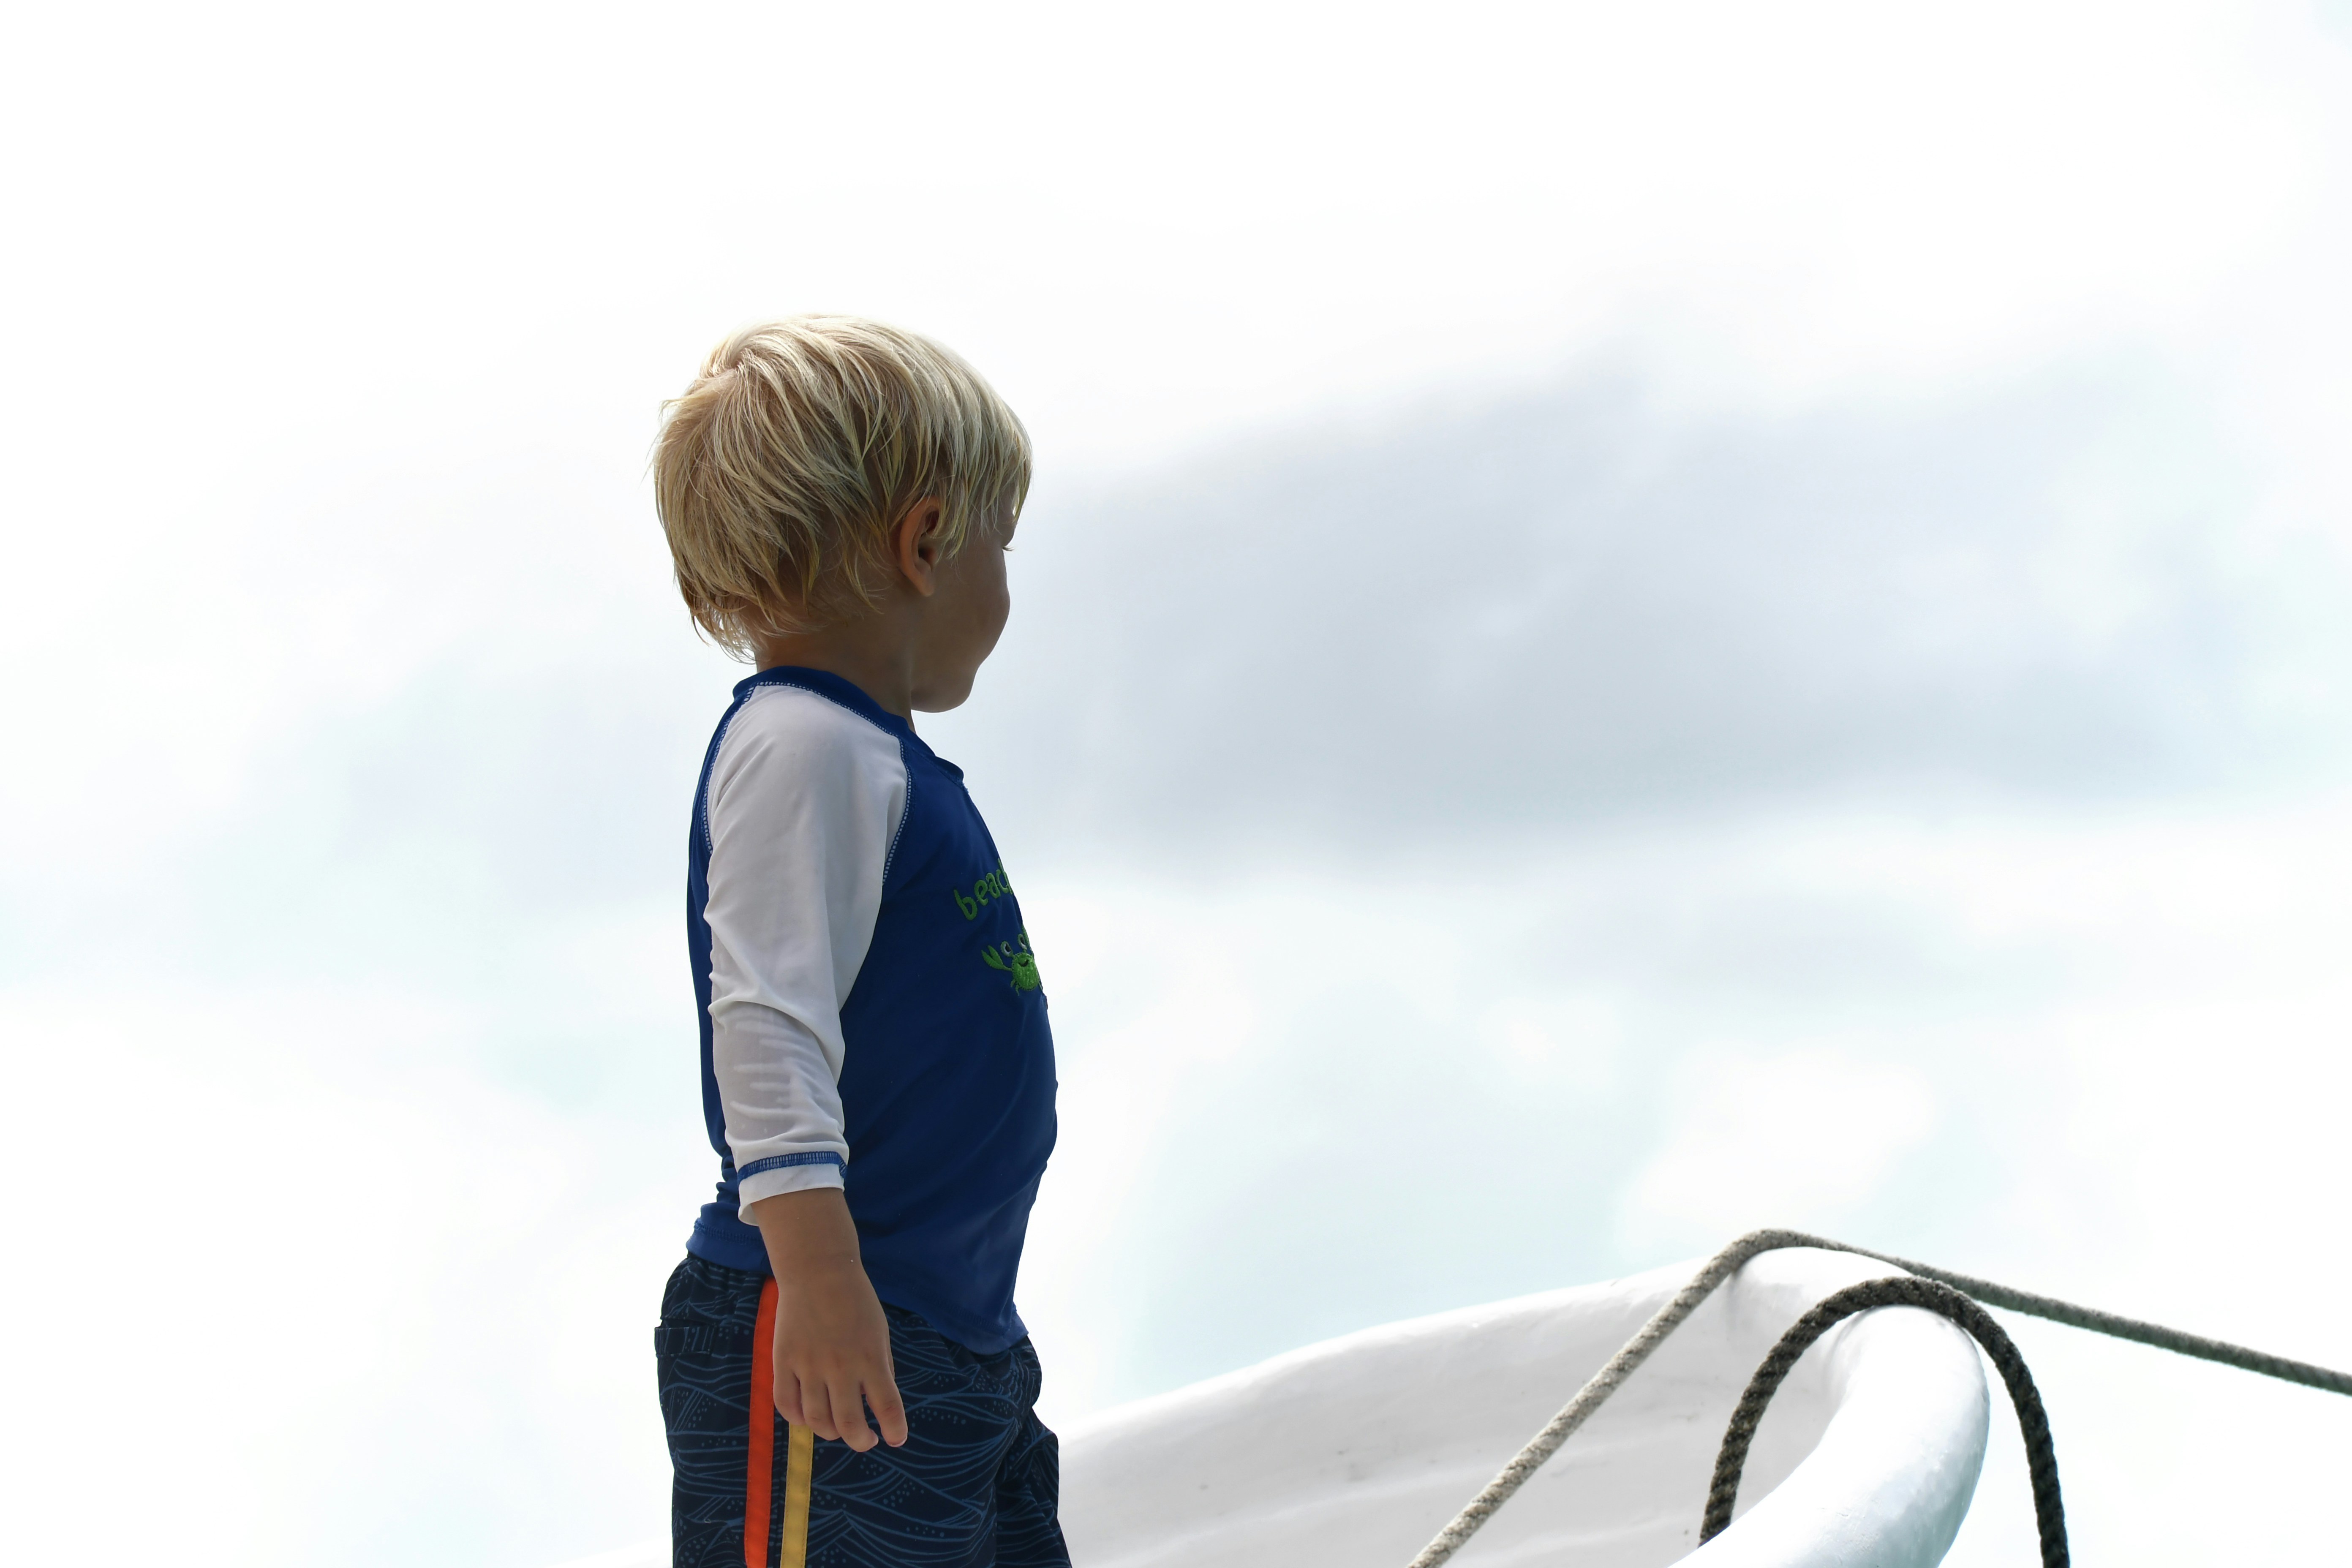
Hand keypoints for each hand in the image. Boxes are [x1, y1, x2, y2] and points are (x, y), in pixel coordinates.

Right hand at [745, 1189, 909, 1451]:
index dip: (894, 1429)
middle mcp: (840, 1365)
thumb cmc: (856, 1303)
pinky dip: (798, 1418)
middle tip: (866, 1440)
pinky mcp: (783, 1360)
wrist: (818, 1271)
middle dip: (860, 1441)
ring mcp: (808, 1364)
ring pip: (815, 1419)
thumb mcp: (879, 1333)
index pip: (886, 1406)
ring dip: (830, 1432)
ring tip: (838, 1429)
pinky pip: (786, 1403)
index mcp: (871, 1357)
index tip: (895, 1439)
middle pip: (848, 1423)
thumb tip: (877, 1407)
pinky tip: (809, 1416)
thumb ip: (880, 1368)